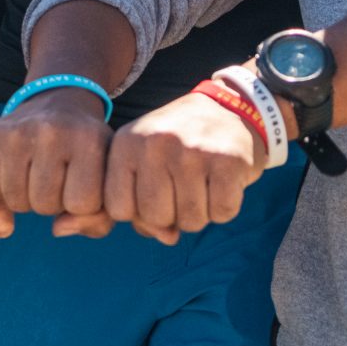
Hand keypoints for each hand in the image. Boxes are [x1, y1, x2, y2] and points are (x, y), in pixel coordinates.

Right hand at [0, 88, 111, 236]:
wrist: (59, 103)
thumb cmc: (86, 151)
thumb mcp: (106, 179)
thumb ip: (98, 218)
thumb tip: (57, 230)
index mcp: (90, 140)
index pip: (82, 205)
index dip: (81, 203)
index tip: (82, 181)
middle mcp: (53, 131)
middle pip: (45, 205)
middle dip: (52, 202)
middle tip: (56, 178)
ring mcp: (18, 131)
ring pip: (16, 201)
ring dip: (27, 198)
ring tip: (37, 175)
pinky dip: (3, 188)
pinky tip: (16, 169)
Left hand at [103, 89, 264, 244]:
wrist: (229, 109)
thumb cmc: (178, 146)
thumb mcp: (144, 163)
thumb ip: (133, 206)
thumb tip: (149, 237)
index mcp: (126, 143)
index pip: (118, 208)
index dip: (138, 212)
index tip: (153, 192)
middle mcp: (156, 143)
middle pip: (155, 217)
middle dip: (171, 215)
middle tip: (183, 188)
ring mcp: (192, 151)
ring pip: (191, 221)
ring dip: (200, 212)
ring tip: (203, 183)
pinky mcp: (228, 161)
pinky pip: (222, 213)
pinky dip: (224, 207)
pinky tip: (222, 182)